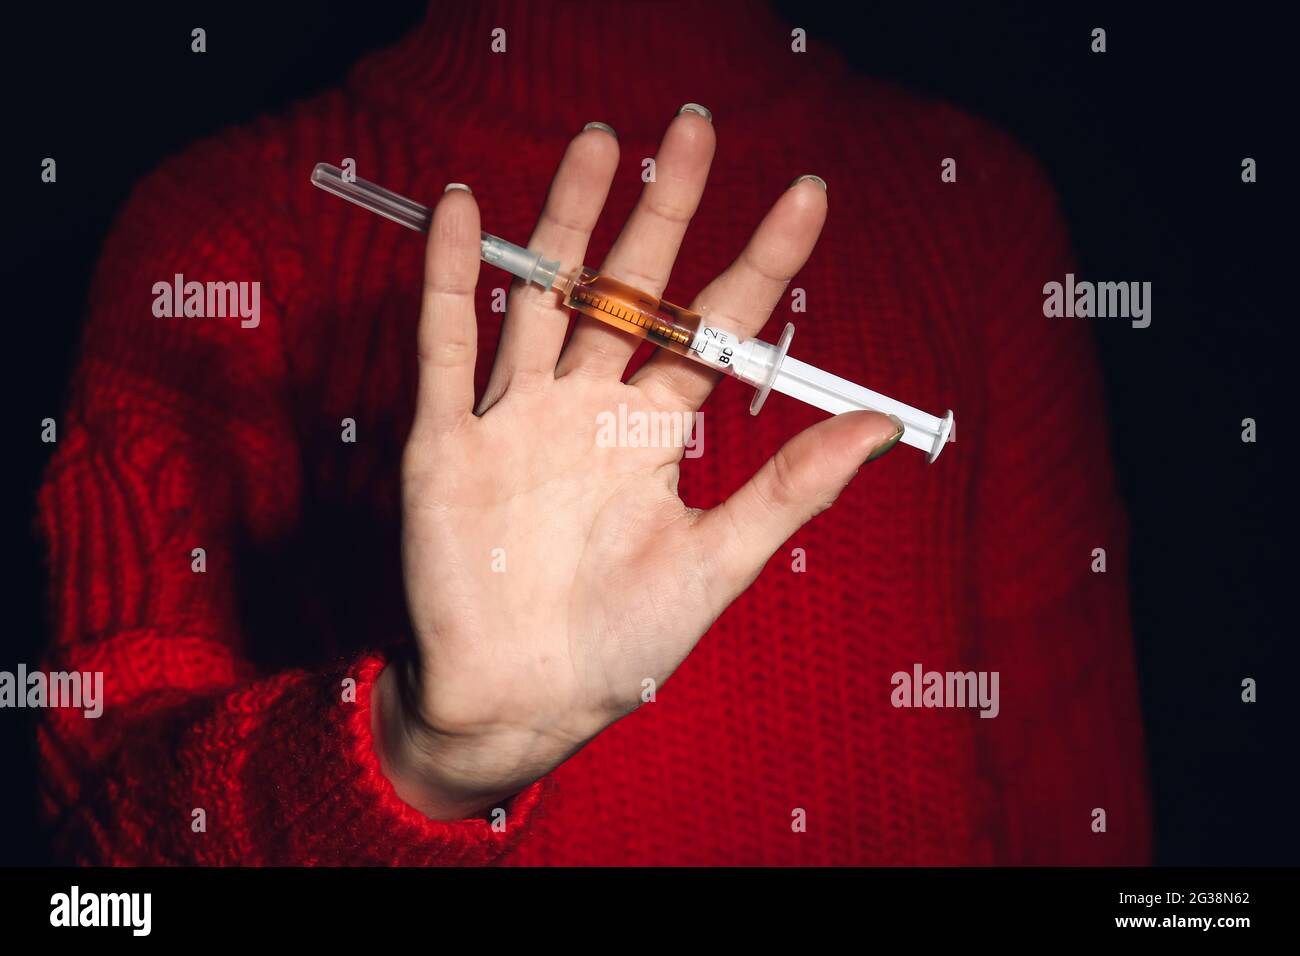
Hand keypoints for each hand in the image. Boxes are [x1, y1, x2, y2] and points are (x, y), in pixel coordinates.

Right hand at [374, 108, 903, 819]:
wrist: (520, 701)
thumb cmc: (621, 645)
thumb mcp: (717, 562)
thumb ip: (789, 489)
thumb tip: (884, 427)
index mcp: (657, 436)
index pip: (716, 330)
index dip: (761, 264)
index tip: (807, 195)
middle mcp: (590, 410)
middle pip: (632, 291)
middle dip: (665, 213)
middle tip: (697, 129)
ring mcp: (516, 418)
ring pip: (547, 297)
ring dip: (569, 222)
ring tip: (601, 141)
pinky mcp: (449, 440)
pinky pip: (449, 344)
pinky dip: (454, 278)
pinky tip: (469, 210)